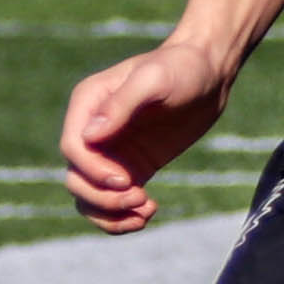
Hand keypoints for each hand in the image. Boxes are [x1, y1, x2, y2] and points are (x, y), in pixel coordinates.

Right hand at [59, 38, 227, 233]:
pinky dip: (123, 216)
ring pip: (88, 197)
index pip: (73, 148)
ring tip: (145, 212)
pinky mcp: (131, 169)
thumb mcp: (154, 80)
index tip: (125, 180)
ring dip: (110, 214)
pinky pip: (112, 202)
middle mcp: (92, 131)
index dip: (93, 171)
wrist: (210, 74)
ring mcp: (110, 152)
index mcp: (89, 104)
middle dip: (102, 198)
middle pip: (76, 178)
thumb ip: (121, 105)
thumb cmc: (181, 67)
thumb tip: (89, 137)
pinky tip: (149, 212)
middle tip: (138, 197)